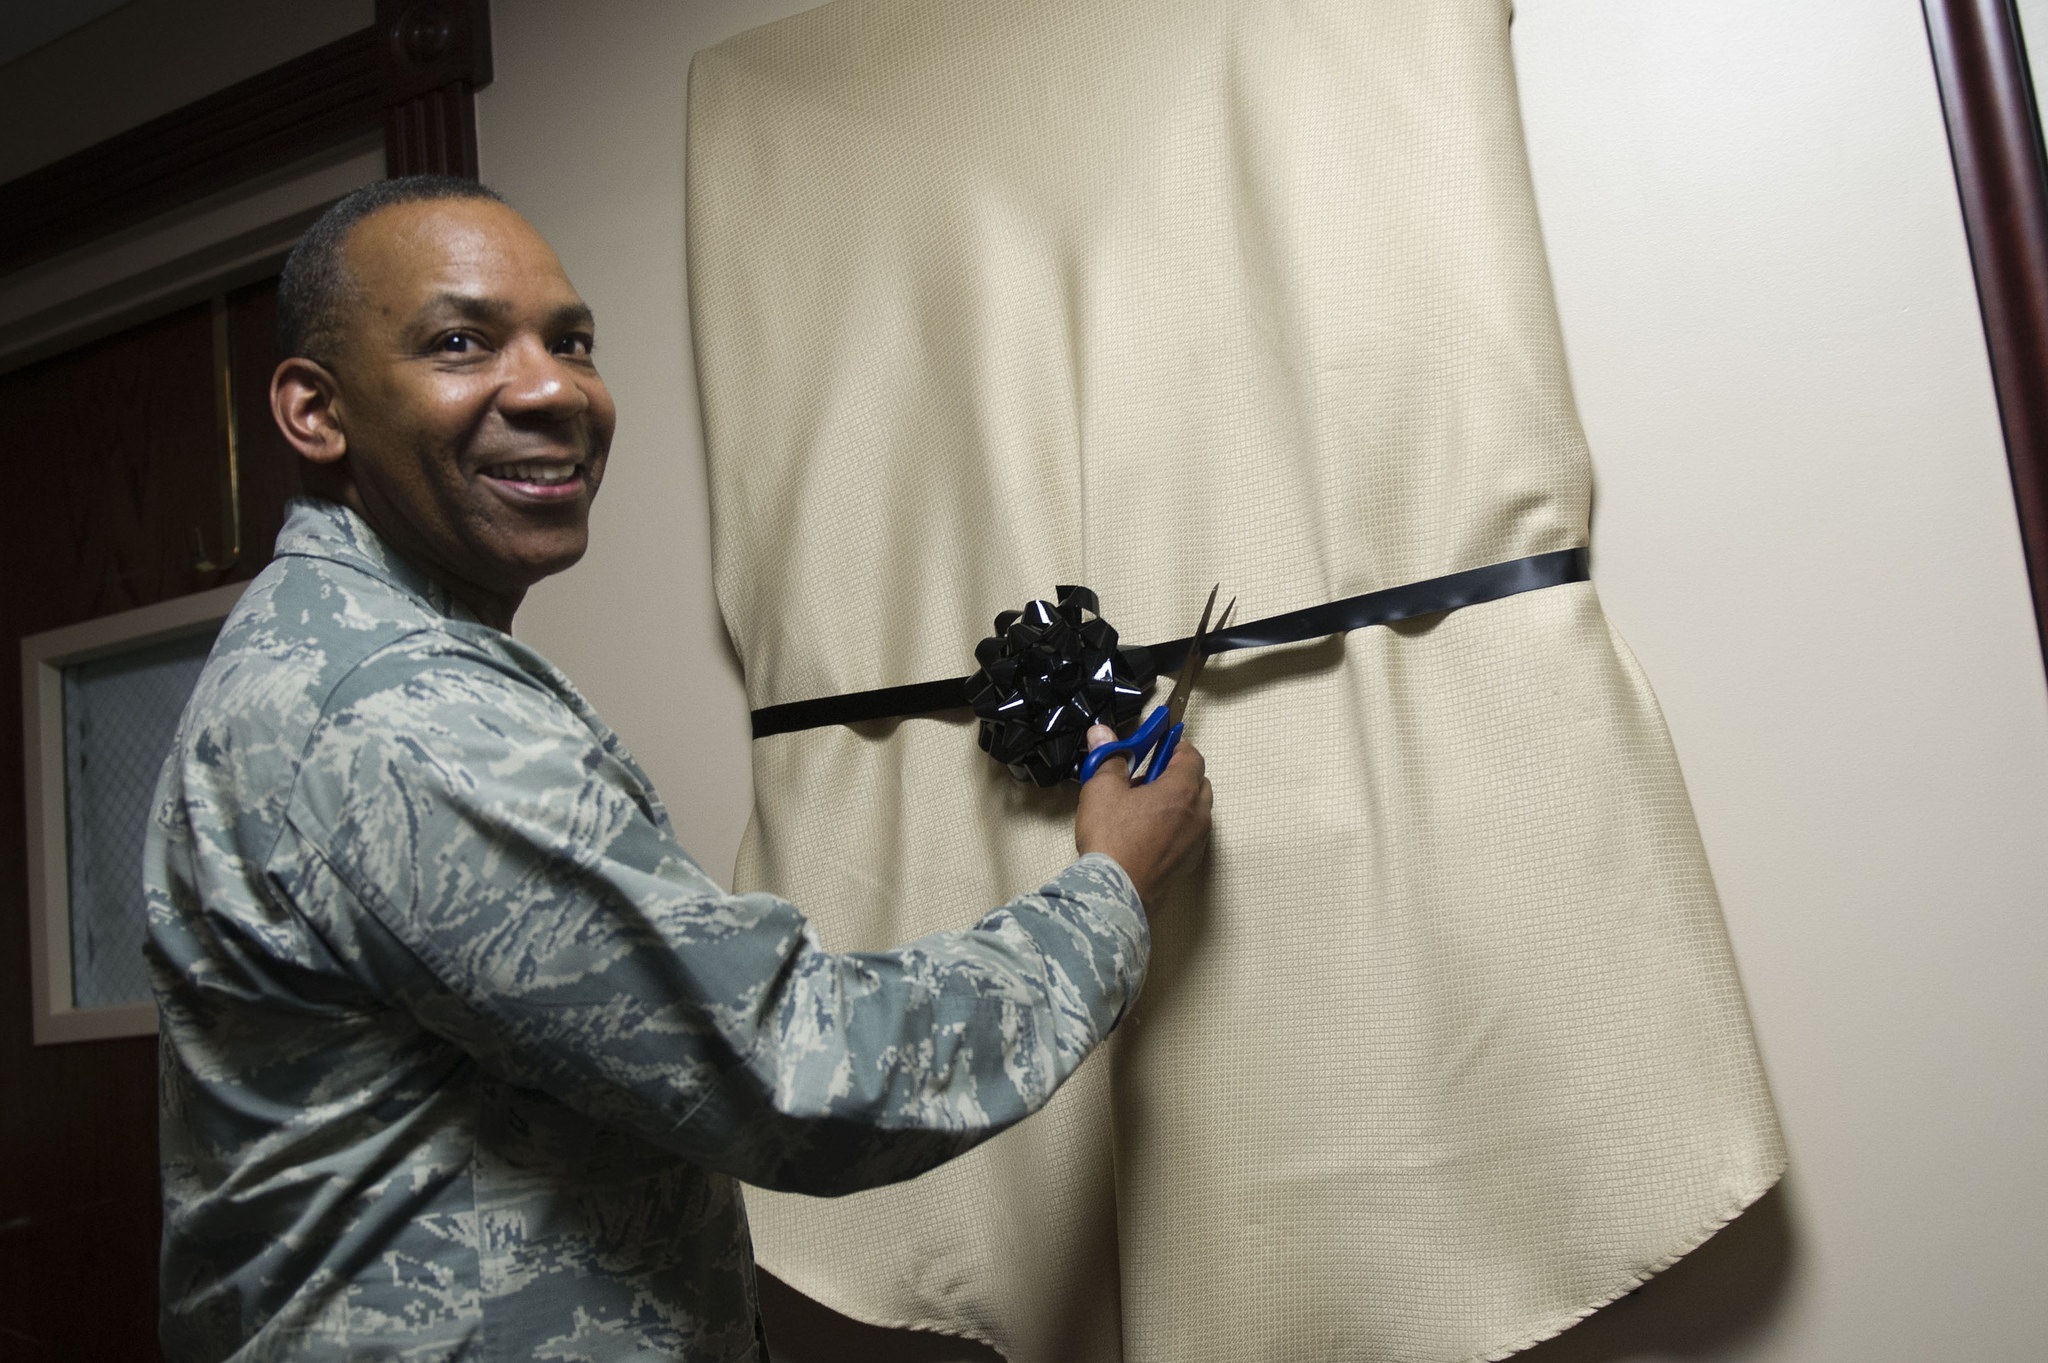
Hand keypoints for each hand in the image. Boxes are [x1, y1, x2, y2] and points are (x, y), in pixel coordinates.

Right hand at [1074, 724, 1212, 906]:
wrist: (1116, 893)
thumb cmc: (1113, 843)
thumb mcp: (1102, 789)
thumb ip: (1108, 758)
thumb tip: (1103, 735)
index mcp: (1182, 791)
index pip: (1192, 756)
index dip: (1175, 746)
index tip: (1159, 744)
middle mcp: (1197, 815)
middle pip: (1198, 782)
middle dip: (1176, 774)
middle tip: (1146, 775)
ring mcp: (1196, 842)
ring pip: (1195, 810)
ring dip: (1176, 802)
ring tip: (1142, 807)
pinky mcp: (1188, 863)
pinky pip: (1189, 834)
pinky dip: (1176, 826)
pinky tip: (1147, 832)